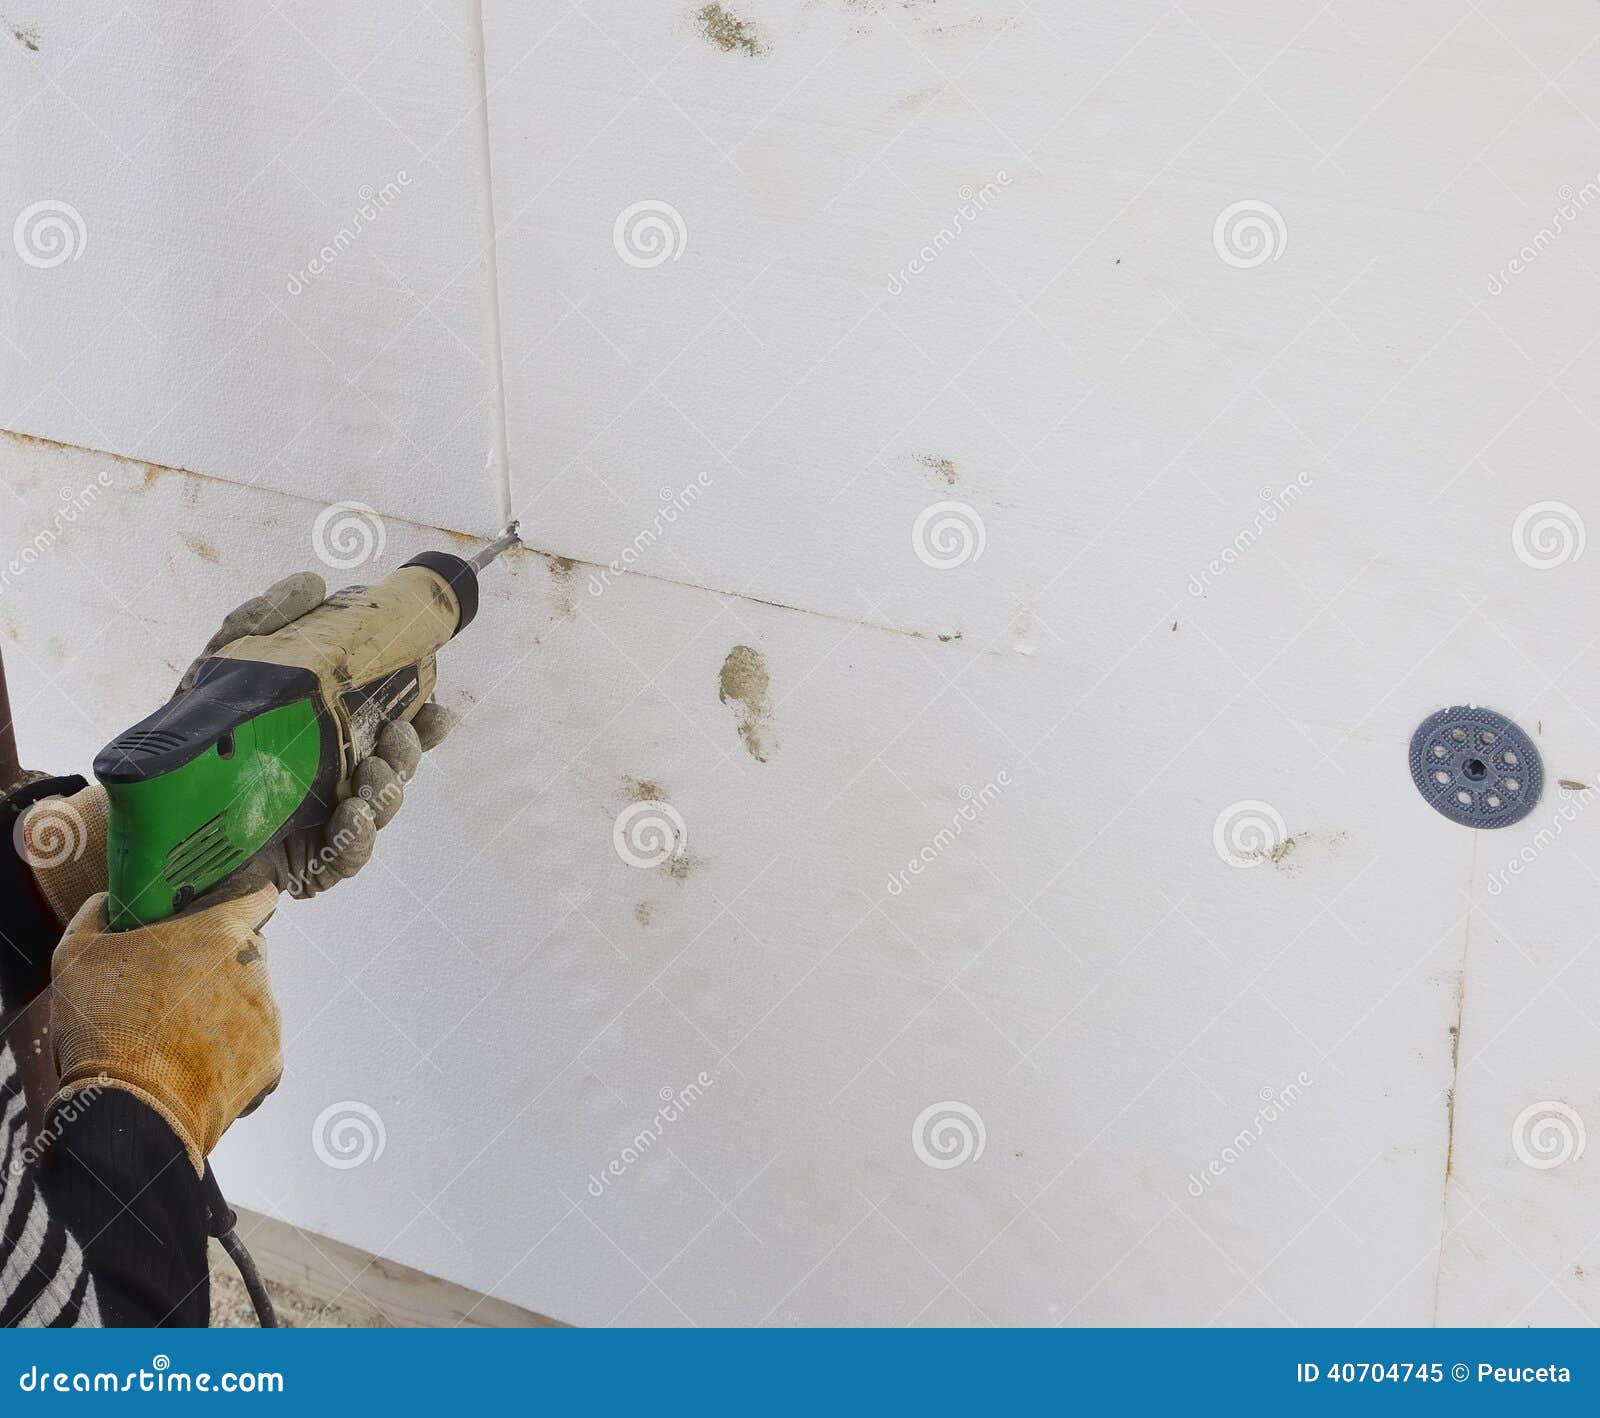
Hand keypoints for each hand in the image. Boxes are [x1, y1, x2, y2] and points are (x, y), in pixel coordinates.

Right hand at [50, 880, 281, 1172]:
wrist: (130, 1110)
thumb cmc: (104, 1026)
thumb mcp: (77, 956)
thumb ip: (97, 916)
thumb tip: (106, 902)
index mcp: (220, 932)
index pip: (257, 896)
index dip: (244, 898)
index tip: (229, 907)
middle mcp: (255, 969)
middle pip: (248, 952)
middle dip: (220, 961)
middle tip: (176, 985)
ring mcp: (268, 1017)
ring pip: (252, 1000)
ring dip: (224, 1009)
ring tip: (176, 1035)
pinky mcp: (271, 1061)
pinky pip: (254, 1048)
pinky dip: (231, 1054)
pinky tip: (194, 1066)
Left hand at [186, 570, 454, 898]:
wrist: (149, 812)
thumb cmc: (198, 738)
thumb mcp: (226, 666)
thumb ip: (265, 620)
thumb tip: (314, 581)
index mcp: (334, 736)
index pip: (398, 728)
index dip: (427, 723)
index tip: (438, 713)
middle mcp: (339, 780)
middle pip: (398, 770)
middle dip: (408, 756)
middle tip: (395, 740)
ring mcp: (325, 826)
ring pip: (381, 813)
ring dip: (387, 794)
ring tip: (369, 776)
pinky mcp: (304, 867)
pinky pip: (345, 862)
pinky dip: (355, 843)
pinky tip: (348, 820)